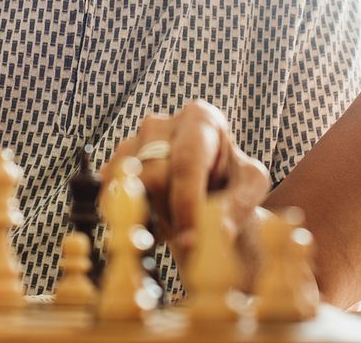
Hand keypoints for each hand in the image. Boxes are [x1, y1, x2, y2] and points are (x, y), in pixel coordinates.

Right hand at [102, 100, 269, 268]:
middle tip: (186, 239)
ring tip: (172, 230)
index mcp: (200, 119)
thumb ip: (238, 205)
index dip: (186, 204)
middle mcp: (161, 124)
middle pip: (153, 176)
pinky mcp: (115, 161)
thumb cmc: (232, 179)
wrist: (209, 184)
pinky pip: (110, 192)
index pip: (186, 162)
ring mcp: (132, 140)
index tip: (190, 240)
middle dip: (169, 216)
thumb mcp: (250, 188)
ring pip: (127, 186)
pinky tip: (152, 223)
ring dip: (148, 218)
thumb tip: (219, 230)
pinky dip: (127, 215)